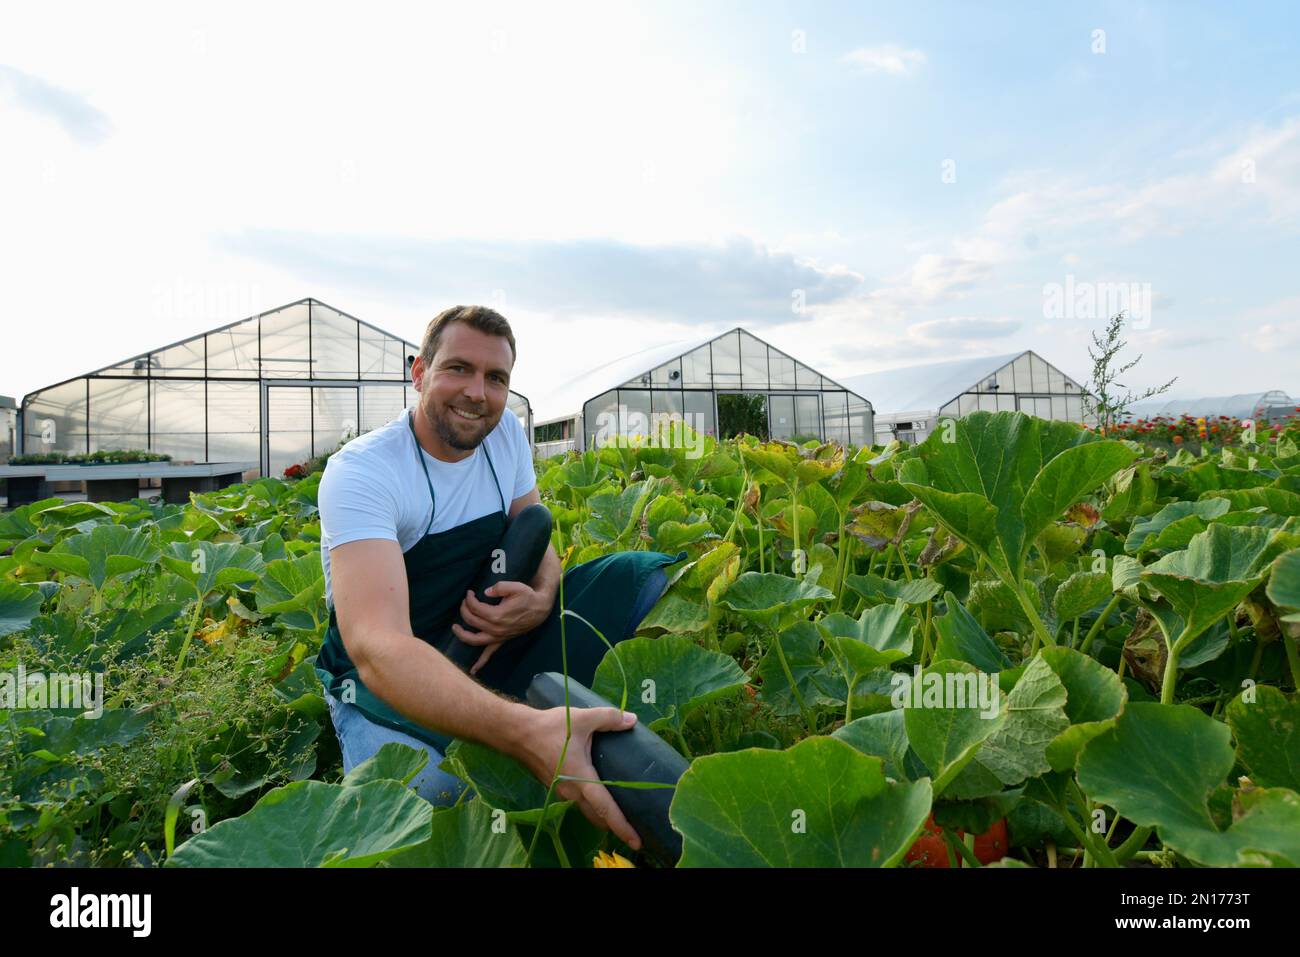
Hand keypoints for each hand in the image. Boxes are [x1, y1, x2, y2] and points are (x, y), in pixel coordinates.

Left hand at [452, 580, 552, 674]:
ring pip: (475, 640)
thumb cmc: (528, 597)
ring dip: (462, 635)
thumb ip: (500, 587)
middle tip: (465, 602)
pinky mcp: (502, 641)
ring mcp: (498, 637)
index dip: (469, 599)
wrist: (540, 609)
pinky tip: (472, 671)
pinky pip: (489, 654)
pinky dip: (480, 663)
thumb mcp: (516, 587)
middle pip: (472, 620)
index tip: (469, 593)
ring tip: (455, 628)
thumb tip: (486, 592)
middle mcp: (496, 628)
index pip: (475, 607)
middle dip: (465, 609)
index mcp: (497, 615)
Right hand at [514, 705, 641, 850]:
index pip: (604, 808)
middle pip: (597, 816)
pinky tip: (601, 795)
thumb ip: (609, 718)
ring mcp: (562, 791)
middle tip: (637, 831)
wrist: (518, 733)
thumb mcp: (582, 718)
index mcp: (580, 778)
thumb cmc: (549, 728)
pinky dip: (592, 805)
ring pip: (587, 810)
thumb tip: (632, 720)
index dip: (622, 826)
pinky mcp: (557, 787)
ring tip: (623, 815)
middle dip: (617, 826)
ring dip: (603, 816)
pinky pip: (579, 802)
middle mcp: (571, 791)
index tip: (636, 842)